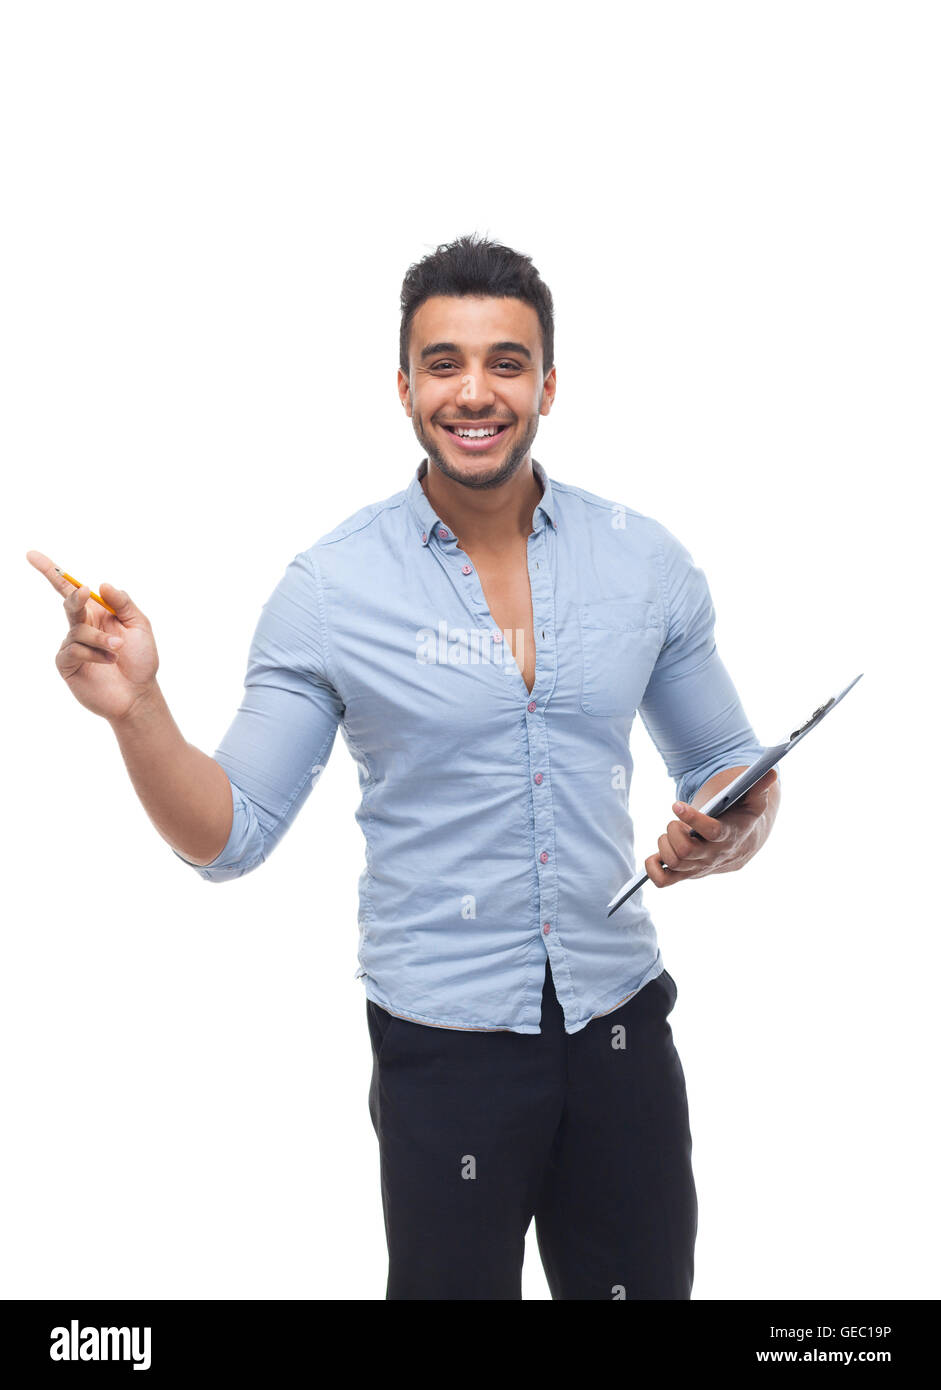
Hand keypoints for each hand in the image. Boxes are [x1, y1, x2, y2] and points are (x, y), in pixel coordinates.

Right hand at [27, 549, 159, 721]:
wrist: (139, 694)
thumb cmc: (141, 660)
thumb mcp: (140, 626)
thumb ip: (123, 603)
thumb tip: (101, 584)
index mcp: (97, 613)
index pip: (70, 589)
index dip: (51, 571)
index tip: (31, 555)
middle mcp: (81, 627)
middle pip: (69, 603)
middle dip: (75, 598)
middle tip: (84, 593)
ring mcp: (72, 645)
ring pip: (78, 629)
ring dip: (101, 638)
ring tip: (118, 650)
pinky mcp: (67, 664)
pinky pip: (74, 650)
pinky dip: (94, 653)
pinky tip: (109, 661)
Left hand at [645, 767, 778, 887]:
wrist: (740, 847)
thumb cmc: (742, 818)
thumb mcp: (753, 801)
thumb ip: (758, 787)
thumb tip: (770, 772)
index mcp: (728, 836)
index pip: (711, 832)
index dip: (692, 818)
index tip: (676, 804)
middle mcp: (713, 856)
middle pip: (686, 851)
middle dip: (673, 831)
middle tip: (675, 822)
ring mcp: (698, 867)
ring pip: (673, 862)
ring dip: (664, 843)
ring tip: (672, 832)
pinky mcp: (685, 875)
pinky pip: (663, 881)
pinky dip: (652, 868)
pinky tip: (654, 855)